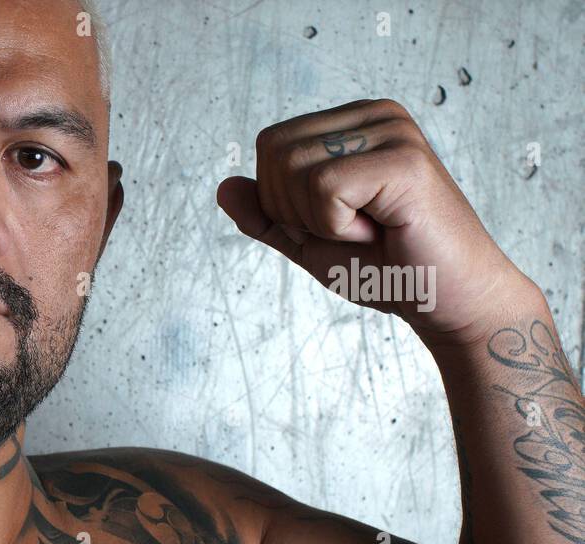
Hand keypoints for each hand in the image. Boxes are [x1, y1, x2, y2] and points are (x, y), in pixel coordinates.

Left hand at [217, 98, 534, 344]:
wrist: (445, 302)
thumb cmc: (386, 270)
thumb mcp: (310, 241)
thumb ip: (268, 215)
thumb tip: (223, 187)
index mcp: (354, 123)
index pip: (270, 146)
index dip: (284, 200)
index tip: (339, 222)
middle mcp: (374, 115)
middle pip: (274, 153)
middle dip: (296, 211)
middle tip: (354, 229)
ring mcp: (392, 132)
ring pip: (293, 170)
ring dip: (320, 221)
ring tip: (369, 229)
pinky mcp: (404, 160)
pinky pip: (323, 188)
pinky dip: (337, 227)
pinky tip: (379, 231)